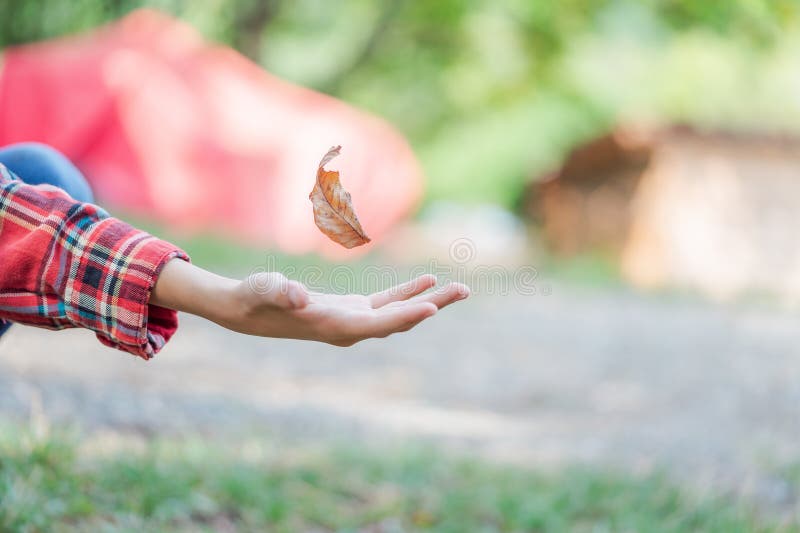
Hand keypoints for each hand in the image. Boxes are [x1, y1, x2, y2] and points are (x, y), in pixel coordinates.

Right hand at [151, 260, 468, 345]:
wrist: (246, 311)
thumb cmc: (253, 298)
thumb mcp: (263, 289)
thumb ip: (280, 291)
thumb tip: (299, 296)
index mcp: (334, 326)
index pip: (376, 323)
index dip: (404, 316)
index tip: (431, 309)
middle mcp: (350, 328)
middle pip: (400, 320)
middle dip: (432, 307)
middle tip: (465, 291)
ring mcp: (353, 320)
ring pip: (400, 313)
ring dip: (429, 301)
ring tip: (462, 290)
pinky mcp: (352, 310)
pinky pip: (388, 303)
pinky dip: (409, 293)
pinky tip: (428, 282)